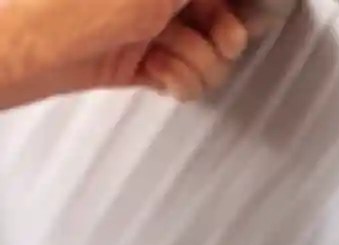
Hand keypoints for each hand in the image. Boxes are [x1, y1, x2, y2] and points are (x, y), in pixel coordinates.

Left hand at [0, 0, 251, 106]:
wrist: (33, 48)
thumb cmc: (86, 3)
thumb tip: (240, 0)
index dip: (239, 6)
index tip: (243, 14)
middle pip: (223, 20)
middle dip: (224, 35)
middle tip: (218, 39)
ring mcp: (152, 30)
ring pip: (209, 55)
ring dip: (199, 62)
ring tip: (168, 56)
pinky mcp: (144, 66)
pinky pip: (186, 79)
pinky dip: (180, 80)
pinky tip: (158, 73)